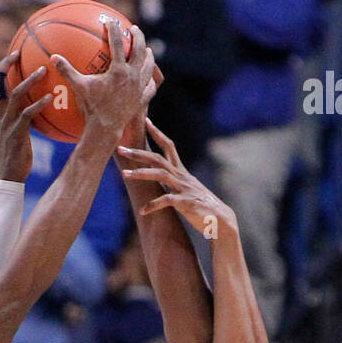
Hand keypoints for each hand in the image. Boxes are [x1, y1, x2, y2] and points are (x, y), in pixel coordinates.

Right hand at [0, 50, 46, 182]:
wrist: (8, 175)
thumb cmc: (15, 154)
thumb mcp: (16, 131)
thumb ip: (23, 116)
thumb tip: (39, 103)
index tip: (12, 54)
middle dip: (7, 65)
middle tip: (20, 53)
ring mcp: (7, 124)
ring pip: (15, 95)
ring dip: (29, 80)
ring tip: (43, 70)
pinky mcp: (16, 134)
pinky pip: (27, 115)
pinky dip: (38, 104)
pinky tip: (50, 98)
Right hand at [52, 19, 157, 144]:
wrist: (105, 130)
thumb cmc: (91, 108)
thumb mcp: (78, 87)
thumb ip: (67, 71)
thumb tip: (53, 57)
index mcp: (118, 70)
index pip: (117, 42)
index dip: (114, 29)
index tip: (111, 21)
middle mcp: (132, 76)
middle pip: (140, 49)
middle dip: (138, 37)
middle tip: (134, 29)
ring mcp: (139, 88)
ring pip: (149, 66)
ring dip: (148, 56)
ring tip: (147, 50)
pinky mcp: (141, 101)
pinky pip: (150, 88)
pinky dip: (151, 81)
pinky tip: (150, 79)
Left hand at [120, 119, 236, 238]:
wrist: (220, 221)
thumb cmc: (201, 208)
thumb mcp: (185, 191)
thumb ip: (173, 183)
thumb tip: (159, 178)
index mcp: (181, 172)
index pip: (169, 146)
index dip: (157, 133)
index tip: (145, 121)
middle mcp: (182, 176)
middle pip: (158, 158)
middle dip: (138, 152)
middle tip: (121, 148)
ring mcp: (184, 188)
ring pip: (160, 174)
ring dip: (141, 173)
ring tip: (124, 174)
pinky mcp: (185, 203)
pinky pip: (166, 201)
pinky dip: (153, 205)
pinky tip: (142, 211)